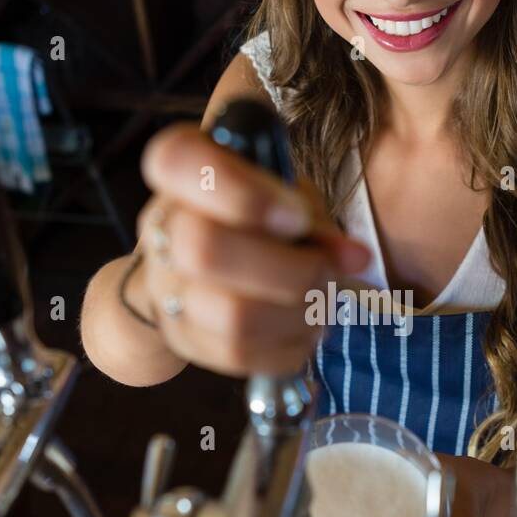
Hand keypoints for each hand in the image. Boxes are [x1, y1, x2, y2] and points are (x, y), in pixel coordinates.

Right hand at [135, 123, 370, 376]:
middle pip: (203, 250)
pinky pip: (241, 355)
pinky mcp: (185, 340)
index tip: (296, 217)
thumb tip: (354, 256)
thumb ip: (313, 219)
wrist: (199, 271)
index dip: (243, 192)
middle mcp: (162, 227)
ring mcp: (166, 290)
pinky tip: (305, 326)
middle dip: (287, 268)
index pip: (176, 161)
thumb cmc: (253, 219)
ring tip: (322, 300)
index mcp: (181, 170)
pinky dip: (290, 345)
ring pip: (231, 316)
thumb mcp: (285, 195)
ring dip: (297, 312)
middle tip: (325, 268)